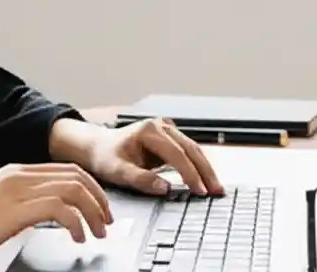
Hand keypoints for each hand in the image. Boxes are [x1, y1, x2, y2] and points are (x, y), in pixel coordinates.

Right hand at [0, 162, 112, 267]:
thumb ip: (14, 204)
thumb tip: (35, 214)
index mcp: (15, 173)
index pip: (65, 170)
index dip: (90, 188)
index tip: (99, 208)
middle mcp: (20, 176)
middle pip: (76, 176)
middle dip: (99, 199)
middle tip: (107, 221)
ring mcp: (18, 191)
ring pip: (74, 189)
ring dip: (93, 212)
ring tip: (97, 232)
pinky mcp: (16, 210)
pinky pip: (61, 209)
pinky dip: (76, 223)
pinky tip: (77, 237)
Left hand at [84, 118, 224, 196]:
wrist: (100, 146)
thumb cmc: (107, 158)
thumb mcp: (118, 172)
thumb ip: (140, 179)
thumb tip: (164, 188)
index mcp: (149, 130)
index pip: (176, 153)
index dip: (190, 173)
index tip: (200, 190)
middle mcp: (161, 126)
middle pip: (190, 148)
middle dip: (205, 171)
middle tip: (216, 191)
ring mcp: (167, 129)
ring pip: (193, 149)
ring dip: (205, 168)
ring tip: (215, 187)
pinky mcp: (170, 136)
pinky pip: (188, 151)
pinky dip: (198, 164)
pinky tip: (206, 178)